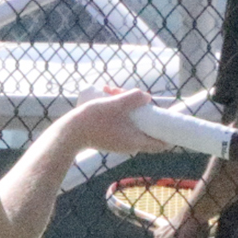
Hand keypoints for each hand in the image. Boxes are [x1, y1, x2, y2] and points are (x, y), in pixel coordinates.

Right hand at [49, 87, 169, 156]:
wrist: (69, 133)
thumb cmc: (94, 120)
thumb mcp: (116, 104)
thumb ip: (134, 99)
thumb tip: (147, 97)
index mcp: (136, 141)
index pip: (161, 143)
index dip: (167, 132)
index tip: (168, 119)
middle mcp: (129, 145)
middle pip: (146, 129)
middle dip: (142, 110)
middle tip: (132, 96)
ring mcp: (118, 143)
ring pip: (131, 124)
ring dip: (127, 108)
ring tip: (112, 92)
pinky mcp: (108, 139)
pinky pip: (120, 125)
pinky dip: (117, 113)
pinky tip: (105, 98)